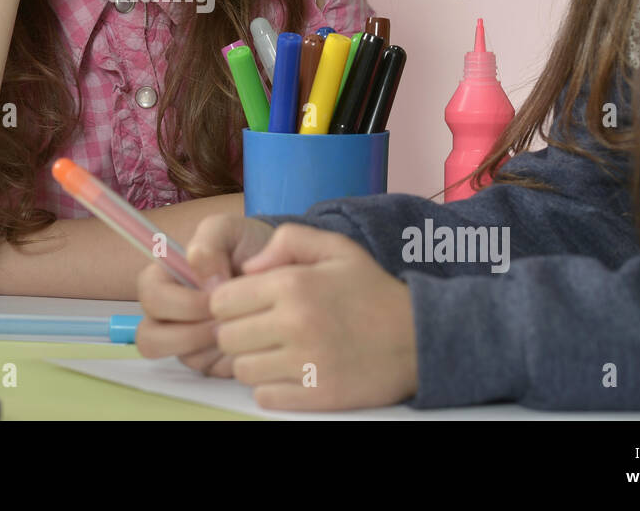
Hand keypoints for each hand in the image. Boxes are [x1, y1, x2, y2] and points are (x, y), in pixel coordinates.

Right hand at [135, 213, 274, 376]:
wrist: (282, 268)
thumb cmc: (247, 245)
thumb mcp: (228, 229)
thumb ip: (208, 241)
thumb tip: (199, 271)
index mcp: (164, 280)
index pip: (149, 298)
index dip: (178, 302)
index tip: (215, 295)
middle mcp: (169, 314)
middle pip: (151, 338)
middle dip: (191, 331)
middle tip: (226, 319)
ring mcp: (187, 340)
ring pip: (182, 358)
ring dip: (212, 345)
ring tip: (239, 327)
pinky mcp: (210, 360)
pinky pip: (211, 370)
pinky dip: (232, 356)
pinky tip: (251, 339)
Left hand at [209, 223, 417, 409]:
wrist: (418, 338)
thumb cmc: (372, 290)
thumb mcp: (336, 247)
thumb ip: (287, 241)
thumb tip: (246, 268)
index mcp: (292, 285)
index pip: (221, 301)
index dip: (227, 303)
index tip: (246, 305)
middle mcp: (294, 324)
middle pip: (226, 337)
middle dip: (236, 332)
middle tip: (260, 329)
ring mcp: (305, 364)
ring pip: (241, 369)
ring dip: (251, 361)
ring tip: (274, 351)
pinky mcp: (317, 396)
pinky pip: (264, 397)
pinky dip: (270, 387)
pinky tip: (289, 372)